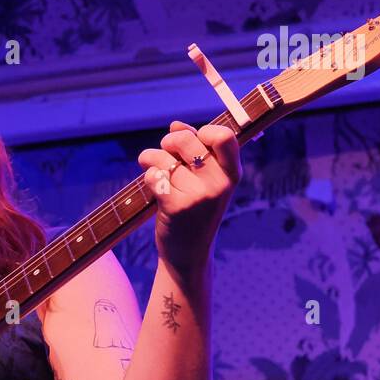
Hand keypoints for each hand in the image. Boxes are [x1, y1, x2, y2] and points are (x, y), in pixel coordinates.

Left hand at [137, 120, 240, 279]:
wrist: (189, 254)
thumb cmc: (195, 211)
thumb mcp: (205, 181)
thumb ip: (195, 150)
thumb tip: (176, 125)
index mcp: (231, 173)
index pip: (223, 136)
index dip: (201, 132)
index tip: (193, 143)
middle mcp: (219, 183)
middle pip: (184, 140)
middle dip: (168, 142)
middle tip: (166, 155)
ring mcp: (199, 195)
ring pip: (162, 158)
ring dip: (152, 161)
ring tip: (158, 174)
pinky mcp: (177, 206)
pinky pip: (153, 175)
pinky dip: (148, 178)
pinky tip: (155, 190)